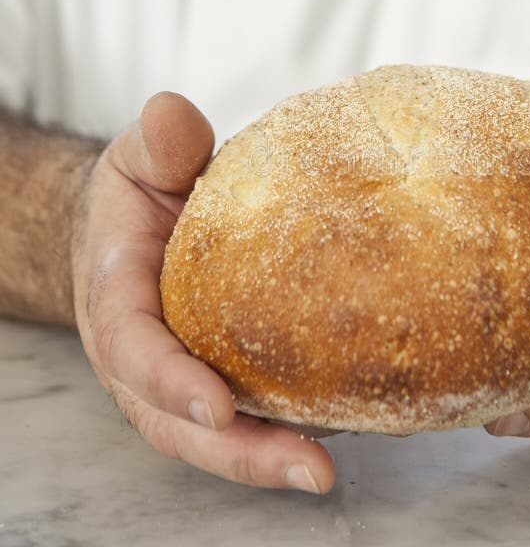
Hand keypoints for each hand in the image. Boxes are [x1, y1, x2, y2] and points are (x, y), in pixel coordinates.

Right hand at [71, 92, 334, 490]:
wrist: (143, 222)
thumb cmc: (142, 192)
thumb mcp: (139, 159)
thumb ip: (155, 146)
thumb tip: (173, 116)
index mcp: (119, 298)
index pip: (133, 349)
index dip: (169, 382)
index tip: (217, 404)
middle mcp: (148, 354)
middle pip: (180, 422)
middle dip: (240, 453)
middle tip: (308, 469)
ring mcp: (186, 372)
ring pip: (220, 434)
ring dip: (272, 458)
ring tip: (331, 469)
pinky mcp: (226, 371)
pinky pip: (254, 408)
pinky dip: (293, 427)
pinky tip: (353, 424)